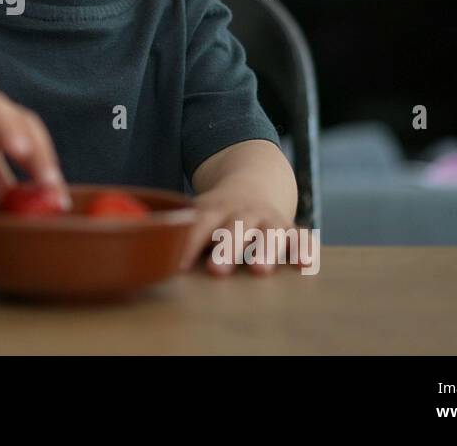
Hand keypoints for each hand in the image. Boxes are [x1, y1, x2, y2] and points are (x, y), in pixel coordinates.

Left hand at [180, 187, 296, 276]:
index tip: (180, 267)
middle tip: (217, 270)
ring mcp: (268, 219)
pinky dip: (303, 248)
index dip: (190, 245)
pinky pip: (300, 237)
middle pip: (235, 229)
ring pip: (268, 232)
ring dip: (264, 250)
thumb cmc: (218, 214)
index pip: (200, 225)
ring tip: (260, 270)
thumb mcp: (199, 214)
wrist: (254, 185)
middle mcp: (243, 213)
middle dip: (226, 248)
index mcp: (215, 209)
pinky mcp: (290, 228)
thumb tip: (152, 259)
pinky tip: (304, 263)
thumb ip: (183, 233)